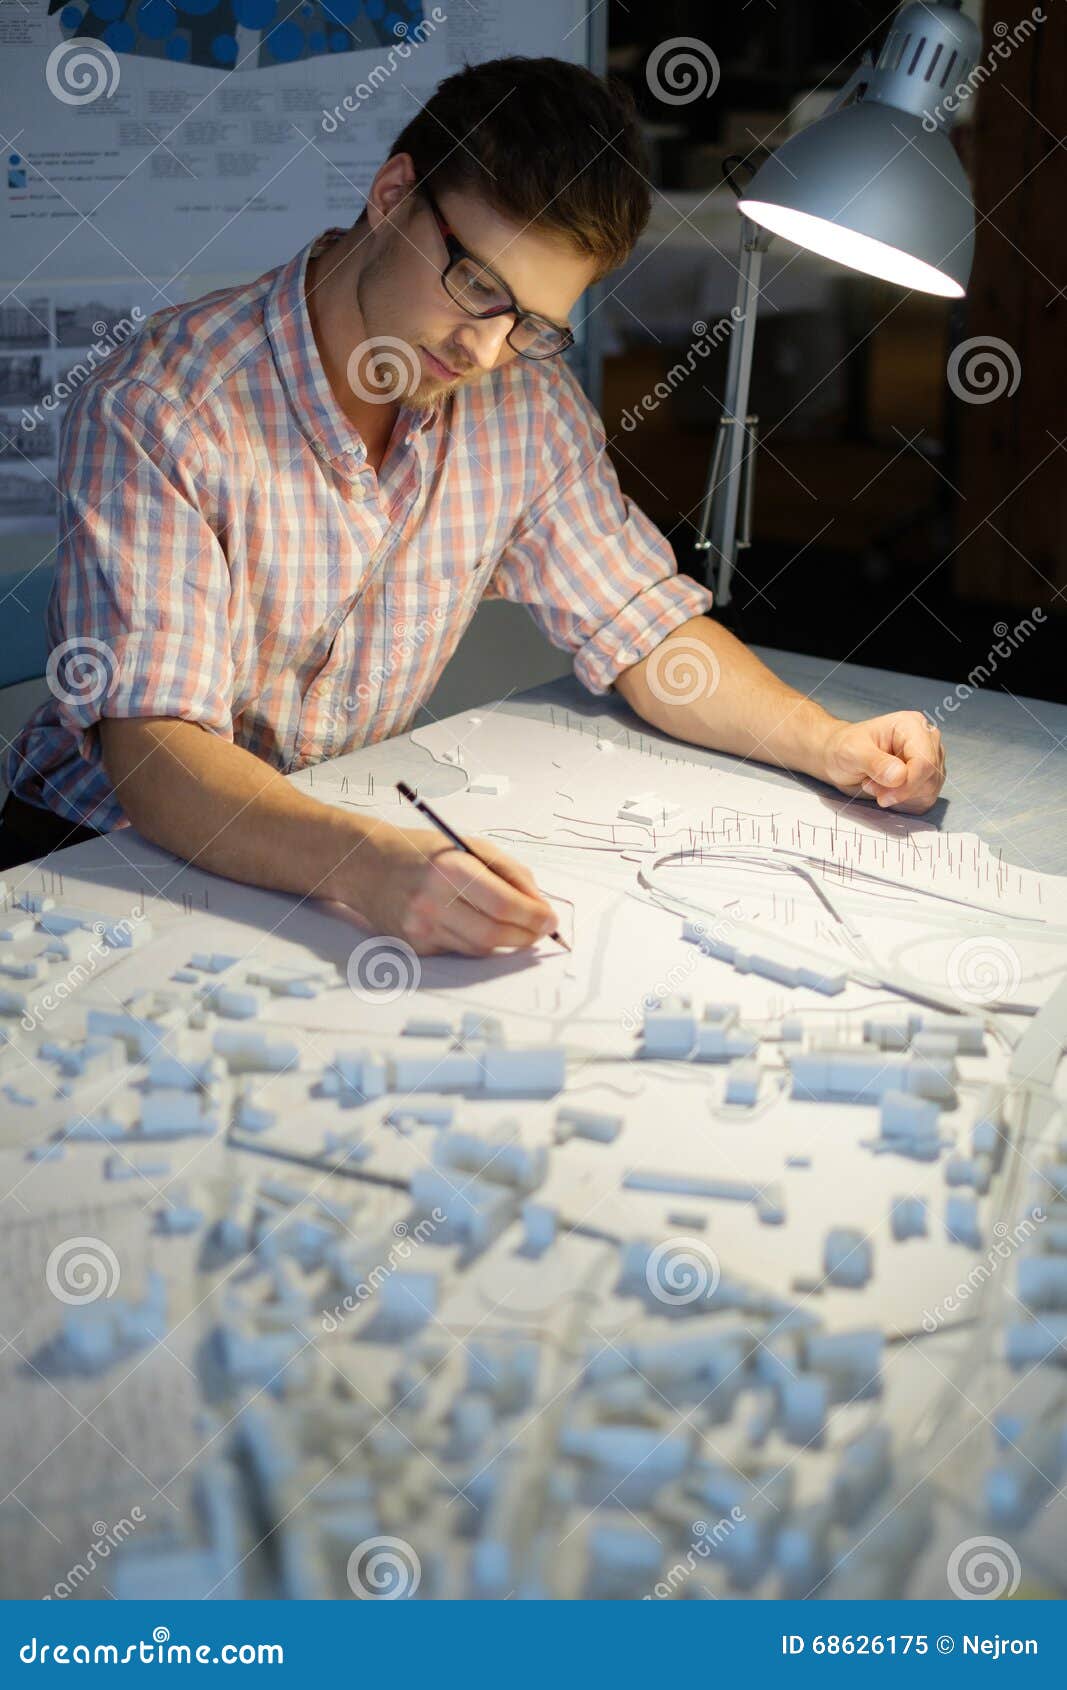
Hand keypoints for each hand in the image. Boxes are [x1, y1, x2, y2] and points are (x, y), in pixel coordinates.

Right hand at [344, 822, 559, 955]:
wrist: (366, 865)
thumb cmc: (422, 851)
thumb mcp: (469, 845)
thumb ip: (509, 873)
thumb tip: (540, 905)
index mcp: (450, 869)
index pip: (505, 905)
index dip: (535, 917)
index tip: (551, 920)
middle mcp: (432, 901)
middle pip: (495, 934)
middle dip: (526, 936)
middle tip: (540, 931)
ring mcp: (421, 927)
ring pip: (480, 948)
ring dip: (504, 940)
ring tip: (513, 925)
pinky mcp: (415, 946)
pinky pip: (459, 950)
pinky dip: (476, 940)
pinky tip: (473, 923)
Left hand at [820, 711, 945, 814]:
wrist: (838, 758)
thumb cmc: (844, 747)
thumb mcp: (851, 752)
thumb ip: (875, 762)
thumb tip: (900, 776)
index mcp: (912, 725)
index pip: (925, 760)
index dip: (908, 784)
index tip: (883, 797)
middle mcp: (926, 741)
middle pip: (930, 777)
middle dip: (900, 791)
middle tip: (870, 785)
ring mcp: (930, 760)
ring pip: (929, 791)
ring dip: (899, 797)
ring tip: (874, 784)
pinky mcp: (927, 779)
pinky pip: (924, 801)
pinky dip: (902, 803)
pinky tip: (885, 791)